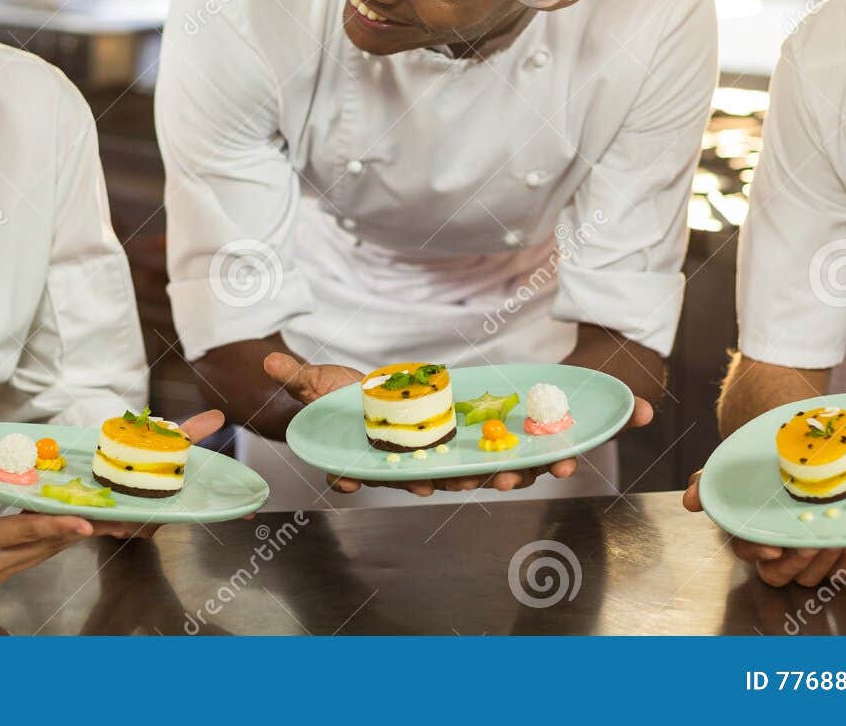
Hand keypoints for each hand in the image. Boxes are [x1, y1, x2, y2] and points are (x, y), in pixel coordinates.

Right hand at [0, 410, 238, 598]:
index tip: (88, 525)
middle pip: (45, 543)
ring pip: (43, 551)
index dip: (58, 528)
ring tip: (111, 521)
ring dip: (74, 536)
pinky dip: (54, 541)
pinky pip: (33, 555)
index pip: (24, 533)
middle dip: (84, 531)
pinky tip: (73, 527)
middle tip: (122, 518)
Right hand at [266, 350, 651, 496]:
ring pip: (503, 465)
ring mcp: (467, 451)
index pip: (408, 474)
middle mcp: (434, 462)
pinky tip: (579, 442)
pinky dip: (553, 445)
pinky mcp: (494, 434)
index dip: (420, 478)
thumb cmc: (350, 398)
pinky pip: (525, 445)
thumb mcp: (325, 383)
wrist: (380, 396)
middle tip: (506, 472)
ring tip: (559, 460)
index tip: (424, 481)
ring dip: (533, 465)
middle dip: (487, 474)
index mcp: (397, 457)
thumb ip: (300, 379)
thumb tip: (266, 364)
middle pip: (465, 475)